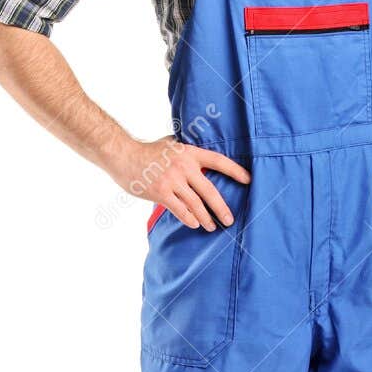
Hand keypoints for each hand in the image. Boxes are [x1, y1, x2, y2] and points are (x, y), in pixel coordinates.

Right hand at [117, 136, 250, 230]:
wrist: (122, 155)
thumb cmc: (147, 151)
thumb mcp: (171, 145)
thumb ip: (186, 153)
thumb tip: (200, 161)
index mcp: (189, 153)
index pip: (218, 161)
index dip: (235, 170)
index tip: (248, 180)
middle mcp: (184, 166)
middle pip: (209, 191)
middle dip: (221, 208)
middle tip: (229, 220)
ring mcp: (172, 180)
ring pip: (196, 204)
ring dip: (206, 218)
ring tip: (212, 227)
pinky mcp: (161, 193)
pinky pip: (180, 210)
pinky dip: (189, 219)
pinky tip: (195, 224)